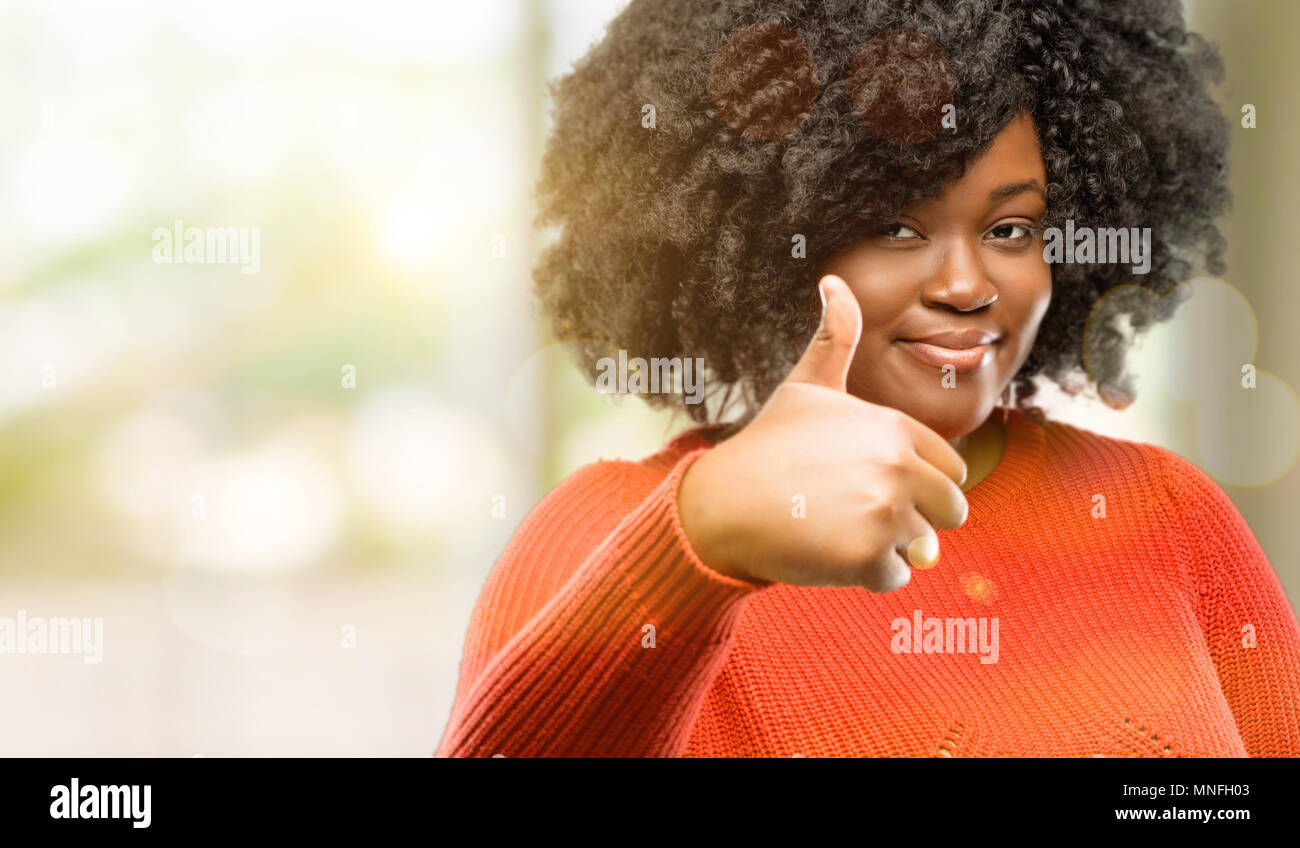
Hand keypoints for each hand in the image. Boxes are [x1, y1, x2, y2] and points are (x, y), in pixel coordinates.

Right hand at [677, 274, 968, 591]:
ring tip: (838, 528)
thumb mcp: (805, 386)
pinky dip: (868, 575)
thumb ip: (835, 337)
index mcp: (894, 426)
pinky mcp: (867, 557)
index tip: (869, 482)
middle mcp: (898, 466)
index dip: (916, 481)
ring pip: (922, 546)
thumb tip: (834, 280)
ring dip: (887, 547)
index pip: (952, 468)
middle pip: (950, 510)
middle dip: (913, 517)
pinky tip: (829, 552)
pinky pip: (896, 576)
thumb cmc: (766, 446)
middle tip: (857, 512)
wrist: (722, 505)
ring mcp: (885, 512)